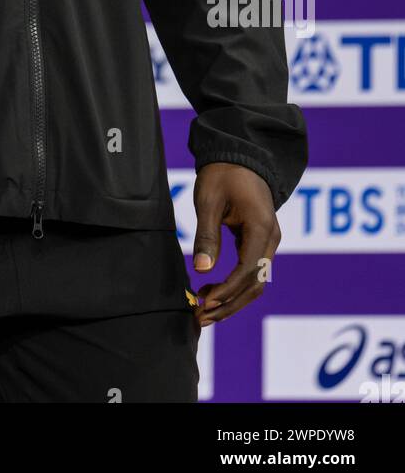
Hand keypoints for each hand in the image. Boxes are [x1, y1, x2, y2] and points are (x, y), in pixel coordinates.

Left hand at [191, 163, 280, 326]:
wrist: (240, 155)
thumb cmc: (222, 174)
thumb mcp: (209, 201)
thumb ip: (207, 235)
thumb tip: (201, 269)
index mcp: (261, 228)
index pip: (247, 271)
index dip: (227, 291)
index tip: (205, 302)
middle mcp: (271, 239)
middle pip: (255, 284)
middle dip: (229, 304)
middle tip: (201, 317)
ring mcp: (268, 241)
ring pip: (255, 282)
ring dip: (232, 300)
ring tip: (205, 312)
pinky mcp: (260, 241)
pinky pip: (251, 271)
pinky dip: (234, 287)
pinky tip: (214, 294)